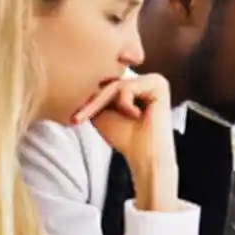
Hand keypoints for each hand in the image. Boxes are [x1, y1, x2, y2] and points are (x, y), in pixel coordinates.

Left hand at [75, 74, 177, 210]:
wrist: (145, 156)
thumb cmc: (126, 138)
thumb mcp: (101, 112)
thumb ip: (93, 94)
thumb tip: (77, 78)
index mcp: (138, 84)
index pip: (106, 81)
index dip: (90, 97)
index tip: (75, 116)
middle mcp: (149, 78)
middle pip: (110, 81)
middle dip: (93, 101)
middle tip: (77, 119)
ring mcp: (156, 79)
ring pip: (116, 84)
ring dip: (103, 103)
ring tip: (105, 118)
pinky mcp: (159, 84)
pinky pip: (127, 87)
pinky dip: (124, 104)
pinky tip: (137, 116)